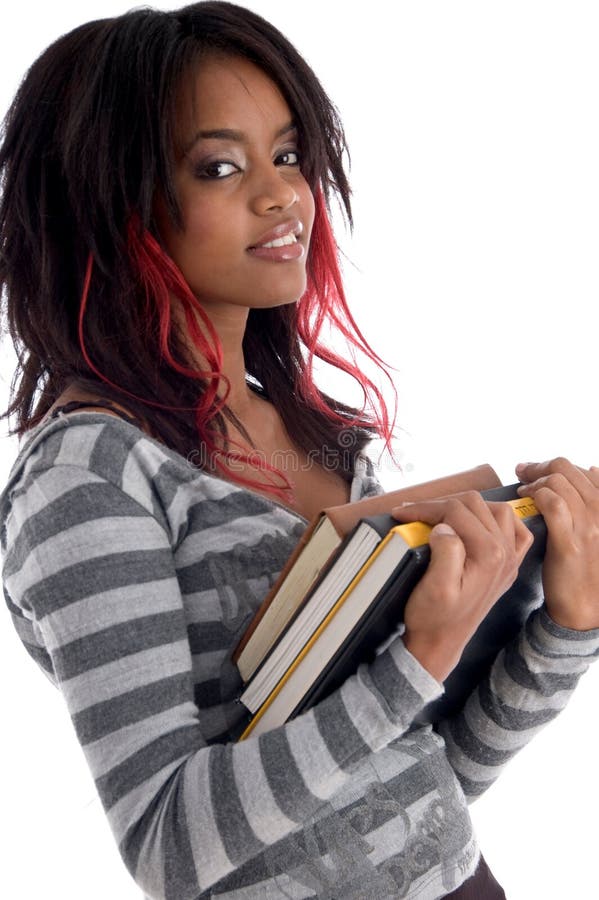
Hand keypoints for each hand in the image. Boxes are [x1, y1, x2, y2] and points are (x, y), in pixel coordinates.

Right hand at [392, 492, 532, 681]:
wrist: (440, 643)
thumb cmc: (433, 618)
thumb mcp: (435, 586)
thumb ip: (445, 550)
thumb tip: (444, 525)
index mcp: (489, 555)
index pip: (456, 511)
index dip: (425, 507)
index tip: (402, 512)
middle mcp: (505, 553)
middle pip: (476, 505)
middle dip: (441, 503)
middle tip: (414, 512)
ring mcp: (509, 559)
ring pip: (495, 510)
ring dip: (467, 507)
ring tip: (440, 514)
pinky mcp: (505, 564)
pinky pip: (514, 531)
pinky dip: (497, 520)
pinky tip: (478, 523)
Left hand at [516, 458, 598, 630]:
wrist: (587, 607)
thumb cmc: (590, 566)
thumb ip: (595, 501)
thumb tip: (593, 469)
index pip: (583, 470)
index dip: (556, 465)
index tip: (537, 469)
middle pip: (567, 469)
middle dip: (540, 467)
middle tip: (523, 472)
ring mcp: (590, 527)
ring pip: (558, 482)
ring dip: (534, 480)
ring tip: (523, 488)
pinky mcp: (570, 543)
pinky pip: (552, 503)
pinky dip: (534, 494)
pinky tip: (525, 499)